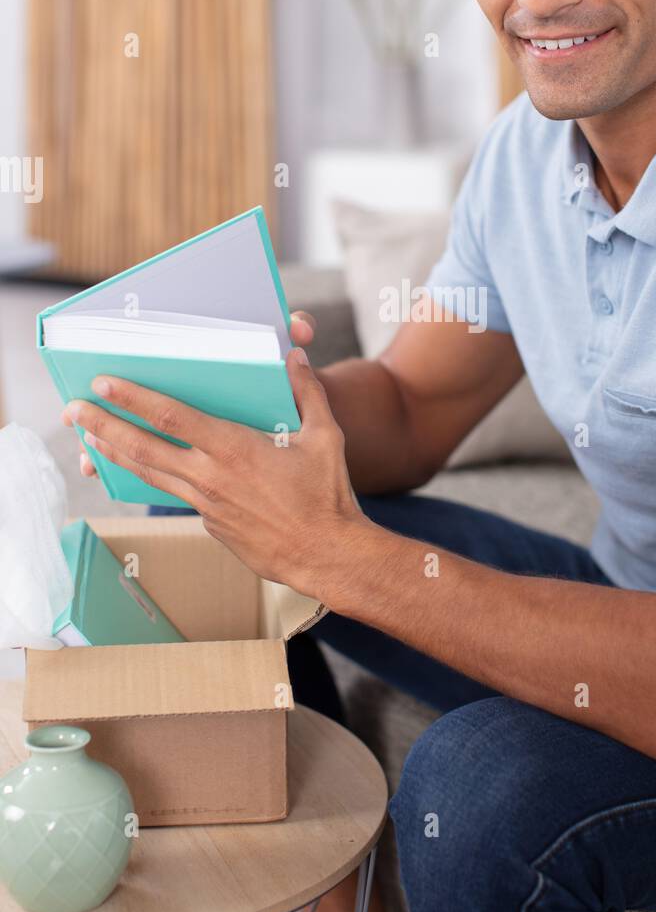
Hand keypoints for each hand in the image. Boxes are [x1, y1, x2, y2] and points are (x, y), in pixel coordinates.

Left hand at [60, 333, 365, 598]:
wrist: (326, 554)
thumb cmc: (327, 495)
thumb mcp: (325, 436)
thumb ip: (308, 392)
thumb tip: (295, 357)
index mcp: (234, 449)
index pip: (171, 418)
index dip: (134, 398)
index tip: (104, 383)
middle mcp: (210, 477)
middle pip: (143, 448)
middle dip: (103, 425)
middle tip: (73, 410)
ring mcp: (206, 504)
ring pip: (150, 474)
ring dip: (115, 453)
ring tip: (89, 437)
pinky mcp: (210, 524)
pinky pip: (174, 493)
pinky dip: (151, 478)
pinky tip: (140, 468)